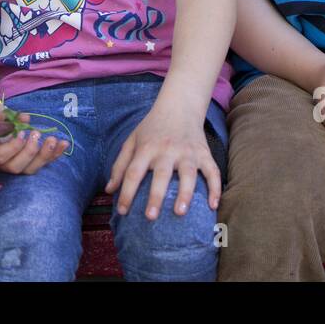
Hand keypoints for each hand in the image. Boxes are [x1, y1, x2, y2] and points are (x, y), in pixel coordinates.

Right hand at [0, 100, 69, 174]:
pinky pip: (43, 162)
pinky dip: (54, 154)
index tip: (22, 133)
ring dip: (45, 155)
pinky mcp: (30, 161)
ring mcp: (17, 163)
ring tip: (53, 140)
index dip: (13, 147)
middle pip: (17, 166)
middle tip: (37, 133)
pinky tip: (64, 144)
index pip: (0, 156)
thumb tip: (24, 118)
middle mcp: (3, 162)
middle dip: (30, 152)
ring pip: (31, 169)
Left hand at [105, 102, 220, 218]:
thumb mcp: (132, 140)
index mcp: (146, 148)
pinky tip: (213, 205)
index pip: (133, 172)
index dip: (126, 192)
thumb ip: (120, 165)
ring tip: (180, 212)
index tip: (122, 212)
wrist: (180, 106)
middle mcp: (167, 149)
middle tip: (151, 217)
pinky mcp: (204, 153)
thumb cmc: (152, 127)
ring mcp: (187, 151)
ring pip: (188, 173)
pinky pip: (212, 171)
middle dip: (156, 196)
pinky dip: (215, 188)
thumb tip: (109, 190)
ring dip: (185, 193)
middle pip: (161, 174)